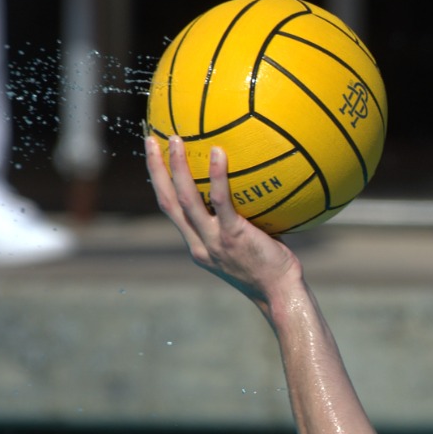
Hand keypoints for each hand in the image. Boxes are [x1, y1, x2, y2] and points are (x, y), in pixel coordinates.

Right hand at [144, 134, 302, 311]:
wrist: (281, 294)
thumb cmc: (273, 269)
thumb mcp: (249, 244)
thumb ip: (243, 220)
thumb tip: (255, 188)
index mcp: (198, 246)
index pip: (172, 212)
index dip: (161, 185)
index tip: (155, 160)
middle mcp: (199, 244)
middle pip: (167, 202)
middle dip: (155, 170)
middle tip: (151, 140)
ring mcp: (213, 242)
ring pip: (184, 200)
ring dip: (175, 167)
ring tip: (175, 139)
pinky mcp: (233, 237)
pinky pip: (221, 202)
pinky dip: (217, 176)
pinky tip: (218, 152)